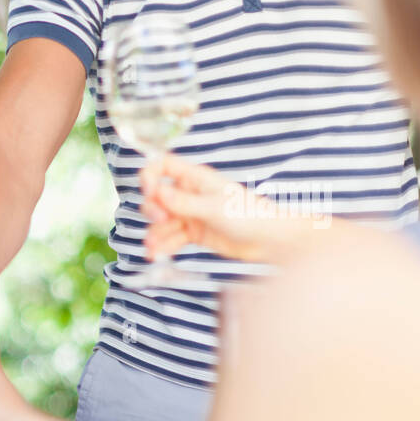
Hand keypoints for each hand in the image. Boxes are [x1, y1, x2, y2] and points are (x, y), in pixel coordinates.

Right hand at [140, 155, 326, 262]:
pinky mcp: (194, 233)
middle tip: (161, 221)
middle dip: (153, 211)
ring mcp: (191, 214)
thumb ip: (183, 202)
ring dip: (155, 234)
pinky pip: (171, 238)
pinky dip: (163, 246)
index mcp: (195, 178)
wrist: (270, 240)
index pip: (163, 166)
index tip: (149, 191)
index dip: (151, 176)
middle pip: (157, 197)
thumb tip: (157, 193)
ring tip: (153, 249)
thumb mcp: (213, 207)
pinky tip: (157, 255)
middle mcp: (190, 194)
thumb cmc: (249, 215)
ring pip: (162, 221)